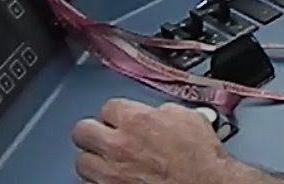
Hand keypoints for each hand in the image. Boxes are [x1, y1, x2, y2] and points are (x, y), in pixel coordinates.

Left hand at [71, 99, 231, 183]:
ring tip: (108, 160)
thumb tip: (154, 113)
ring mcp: (112, 174)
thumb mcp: (186, 117)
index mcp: (136, 120)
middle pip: (83, 130)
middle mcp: (118, 146)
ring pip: (82, 162)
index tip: (121, 118)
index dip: (117, 113)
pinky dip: (101, 180)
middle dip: (94, 131)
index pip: (108, 107)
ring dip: (94, 159)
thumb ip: (160, 110)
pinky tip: (115, 178)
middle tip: (105, 135)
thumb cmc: (201, 158)